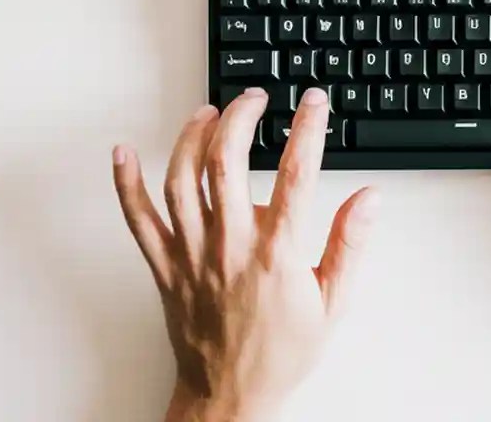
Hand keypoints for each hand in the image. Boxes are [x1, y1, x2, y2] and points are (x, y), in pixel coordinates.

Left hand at [112, 87, 376, 421]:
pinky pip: (137, 218)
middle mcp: (230, 247)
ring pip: (181, 180)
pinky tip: (122, 155)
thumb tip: (368, 199)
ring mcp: (192, 254)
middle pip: (227, 163)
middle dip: (241, 118)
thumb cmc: (280, 354)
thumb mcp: (334, 302)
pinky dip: (125, 183)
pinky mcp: (164, 266)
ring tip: (208, 113)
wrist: (230, 396)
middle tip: (256, 99)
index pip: (296, 175)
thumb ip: (350, 245)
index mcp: (276, 255)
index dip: (307, 129)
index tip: (314, 103)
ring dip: (191, 137)